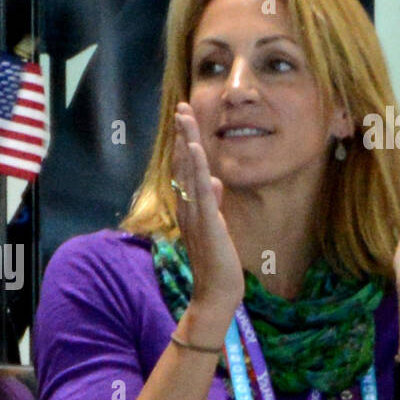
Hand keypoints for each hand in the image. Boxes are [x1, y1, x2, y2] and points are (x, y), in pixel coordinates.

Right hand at [171, 102, 243, 325]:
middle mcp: (187, 208)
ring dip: (185, 141)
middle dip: (181, 134)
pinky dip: (195, 166)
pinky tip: (193, 147)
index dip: (184, 143)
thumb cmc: (218, 264)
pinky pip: (199, 189)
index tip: (184, 118)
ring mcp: (194, 214)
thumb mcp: (217, 227)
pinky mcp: (205, 221)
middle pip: (182, 164)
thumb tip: (216, 182)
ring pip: (188, 171)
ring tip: (184, 116)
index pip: (185, 169)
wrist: (217, 292)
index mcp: (190, 208)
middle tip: (181, 106)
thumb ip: (214, 203)